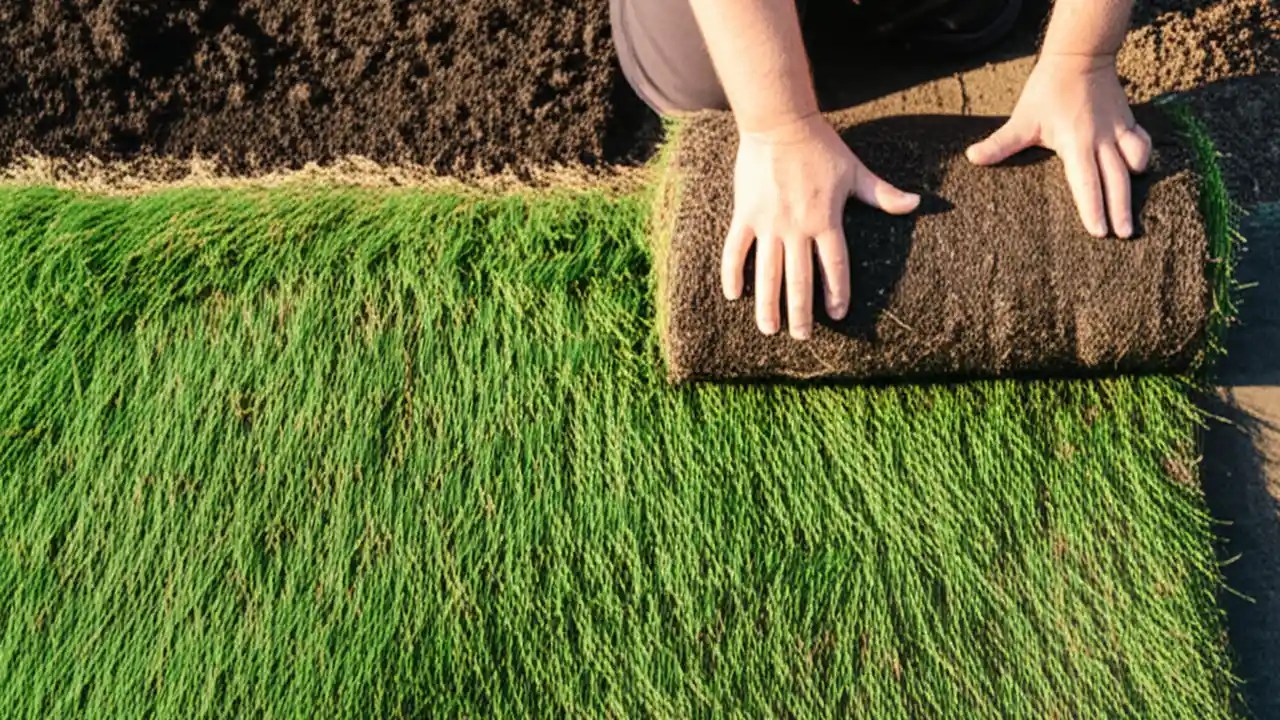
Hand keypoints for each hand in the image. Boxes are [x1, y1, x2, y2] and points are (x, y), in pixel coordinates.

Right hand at [722, 114, 920, 339]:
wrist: (780, 124)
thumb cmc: (821, 147)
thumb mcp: (855, 172)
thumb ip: (882, 194)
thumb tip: (916, 204)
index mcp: (826, 220)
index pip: (834, 267)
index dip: (836, 293)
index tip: (837, 315)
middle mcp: (797, 227)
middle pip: (799, 279)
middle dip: (801, 312)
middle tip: (801, 336)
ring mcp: (768, 223)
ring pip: (767, 273)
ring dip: (768, 304)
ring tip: (769, 329)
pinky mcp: (745, 215)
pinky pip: (736, 250)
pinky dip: (733, 273)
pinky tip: (733, 295)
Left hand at [966, 54, 1151, 237]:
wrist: (1079, 56)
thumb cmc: (1047, 90)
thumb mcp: (1022, 119)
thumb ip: (1001, 143)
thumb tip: (972, 158)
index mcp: (1076, 143)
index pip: (1086, 183)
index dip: (1093, 208)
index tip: (1098, 232)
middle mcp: (1100, 140)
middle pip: (1115, 180)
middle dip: (1119, 209)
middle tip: (1124, 235)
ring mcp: (1118, 129)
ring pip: (1135, 161)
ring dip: (1135, 187)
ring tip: (1134, 212)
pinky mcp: (1128, 120)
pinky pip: (1143, 143)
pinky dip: (1144, 158)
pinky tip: (1141, 172)